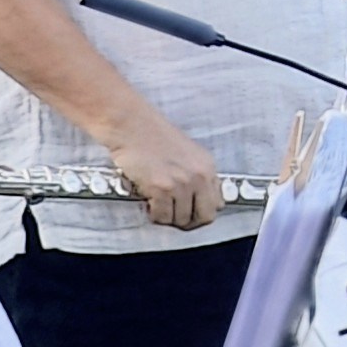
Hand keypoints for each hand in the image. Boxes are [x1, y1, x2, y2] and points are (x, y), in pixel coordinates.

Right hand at [103, 116, 223, 231]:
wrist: (130, 124)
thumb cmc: (152, 137)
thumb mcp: (187, 154)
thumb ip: (197, 176)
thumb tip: (201, 203)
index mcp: (207, 167)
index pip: (217, 204)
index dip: (201, 212)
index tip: (189, 212)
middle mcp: (199, 176)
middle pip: (204, 217)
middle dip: (188, 221)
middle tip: (173, 216)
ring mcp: (181, 183)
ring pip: (181, 220)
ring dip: (167, 217)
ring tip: (157, 204)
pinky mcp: (162, 188)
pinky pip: (162, 216)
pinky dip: (154, 214)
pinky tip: (148, 202)